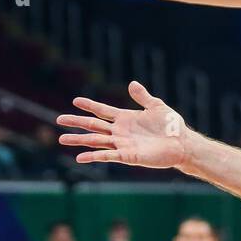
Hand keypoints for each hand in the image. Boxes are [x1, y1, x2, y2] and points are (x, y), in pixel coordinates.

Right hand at [57, 82, 188, 168]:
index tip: (75, 100)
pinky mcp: (128, 156)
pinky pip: (108, 156)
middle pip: (94, 126)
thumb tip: (132, 83)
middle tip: (59, 119)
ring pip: (96, 141)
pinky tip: (80, 157)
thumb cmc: (171, 126)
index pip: (103, 111)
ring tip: (61, 138)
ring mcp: (122, 145)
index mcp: (126, 118)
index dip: (90, 105)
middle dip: (77, 122)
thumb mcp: (156, 107)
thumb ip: (143, 97)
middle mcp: (120, 132)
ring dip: (79, 140)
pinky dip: (94, 157)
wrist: (181, 143)